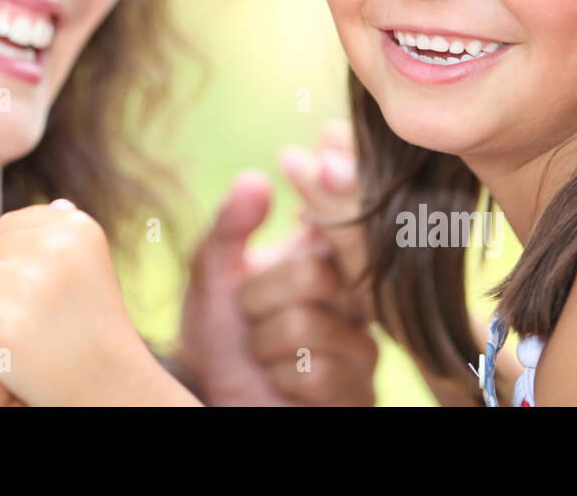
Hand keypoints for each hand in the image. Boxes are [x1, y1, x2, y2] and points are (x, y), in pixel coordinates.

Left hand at [0, 201, 197, 405]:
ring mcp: (29, 286)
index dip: (15, 266)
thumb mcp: (89, 270)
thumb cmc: (94, 334)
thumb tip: (57, 202)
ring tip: (18, 336)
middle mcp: (55, 247)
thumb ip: (64, 237)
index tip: (47, 296)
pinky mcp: (3, 326)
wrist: (109, 391)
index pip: (8, 227)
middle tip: (36, 322)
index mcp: (76, 227)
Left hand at [176, 123, 376, 405]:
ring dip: (265, 344)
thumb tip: (256, 179)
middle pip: (313, 274)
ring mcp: (364, 346)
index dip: (327, 207)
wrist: (212, 397)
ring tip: (265, 352)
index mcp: (326, 257)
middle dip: (258, 298)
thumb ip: (230, 226)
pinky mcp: (362, 393)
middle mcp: (356, 296)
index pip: (342, 222)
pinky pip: (319, 374)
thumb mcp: (213, 273)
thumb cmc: (219, 333)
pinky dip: (282, 378)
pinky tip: (283, 383)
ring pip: (309, 327)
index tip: (295, 216)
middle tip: (251, 315)